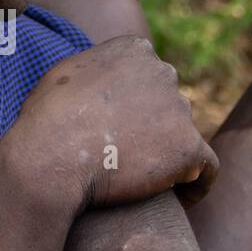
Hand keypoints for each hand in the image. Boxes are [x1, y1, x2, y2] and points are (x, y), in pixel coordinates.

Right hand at [14, 36, 217, 208]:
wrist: (50, 155)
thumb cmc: (45, 120)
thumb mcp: (63, 77)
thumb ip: (93, 73)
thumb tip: (94, 82)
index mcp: (134, 50)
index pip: (149, 77)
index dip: (138, 106)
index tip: (122, 130)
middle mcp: (163, 71)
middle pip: (169, 105)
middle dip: (154, 130)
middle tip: (131, 162)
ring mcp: (180, 108)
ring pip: (183, 137)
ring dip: (169, 157)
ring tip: (146, 185)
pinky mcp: (189, 147)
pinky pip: (206, 169)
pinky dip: (197, 185)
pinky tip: (181, 201)